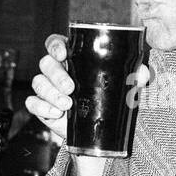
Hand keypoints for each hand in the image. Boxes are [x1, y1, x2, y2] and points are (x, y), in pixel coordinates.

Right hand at [25, 33, 148, 144]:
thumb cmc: (110, 99)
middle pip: (46, 63)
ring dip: (50, 93)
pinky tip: (55, 114)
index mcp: (73, 59)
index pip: (56, 44)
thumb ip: (134, 76)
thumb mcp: (125, 86)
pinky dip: (41, 107)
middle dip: (56, 75)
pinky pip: (32, 103)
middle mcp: (57, 71)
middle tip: (71, 88)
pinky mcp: (42, 108)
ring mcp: (48, 89)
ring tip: (67, 105)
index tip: (63, 54)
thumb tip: (143, 73)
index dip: (55, 46)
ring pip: (38, 82)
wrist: (100, 131)